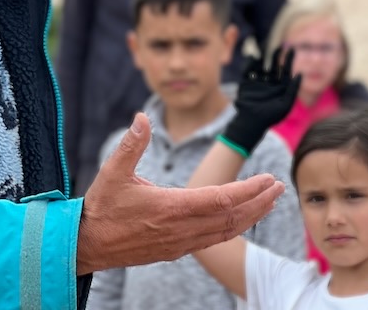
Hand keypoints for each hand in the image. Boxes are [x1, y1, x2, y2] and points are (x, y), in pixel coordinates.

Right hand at [76, 113, 285, 275]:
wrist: (87, 245)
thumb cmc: (101, 207)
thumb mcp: (113, 171)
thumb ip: (131, 144)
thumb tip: (142, 117)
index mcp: (171, 207)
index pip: (222, 199)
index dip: (249, 190)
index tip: (269, 179)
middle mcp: (181, 229)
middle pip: (232, 217)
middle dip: (259, 202)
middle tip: (280, 188)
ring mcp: (180, 243)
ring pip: (225, 232)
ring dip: (250, 217)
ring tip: (268, 203)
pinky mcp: (174, 250)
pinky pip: (212, 240)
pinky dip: (231, 229)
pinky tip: (238, 220)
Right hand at [221, 48, 300, 154]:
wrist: (251, 122)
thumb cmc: (270, 116)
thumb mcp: (286, 104)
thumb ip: (293, 89)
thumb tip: (300, 74)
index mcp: (280, 88)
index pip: (285, 70)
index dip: (289, 59)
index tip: (292, 48)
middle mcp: (270, 84)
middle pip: (274, 66)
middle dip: (276, 55)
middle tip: (279, 46)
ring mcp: (258, 83)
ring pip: (261, 66)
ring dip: (264, 56)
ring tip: (265, 46)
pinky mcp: (247, 84)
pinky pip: (248, 71)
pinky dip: (250, 63)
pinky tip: (254, 56)